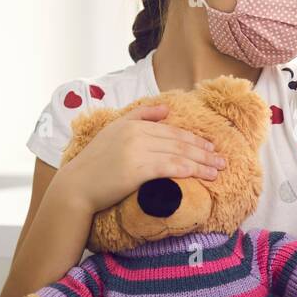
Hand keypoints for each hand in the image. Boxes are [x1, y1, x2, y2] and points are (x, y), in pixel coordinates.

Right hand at [55, 104, 225, 213]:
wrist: (76, 187)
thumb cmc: (94, 164)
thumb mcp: (113, 132)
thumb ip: (139, 116)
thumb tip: (165, 109)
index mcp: (132, 123)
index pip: (170, 130)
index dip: (193, 138)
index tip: (209, 147)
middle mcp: (136, 133)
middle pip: (179, 141)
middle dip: (203, 150)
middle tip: (221, 158)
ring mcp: (138, 150)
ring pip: (179, 154)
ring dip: (203, 162)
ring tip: (218, 169)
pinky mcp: (138, 169)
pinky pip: (172, 167)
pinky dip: (192, 171)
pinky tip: (205, 176)